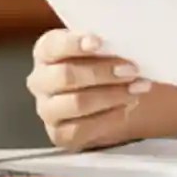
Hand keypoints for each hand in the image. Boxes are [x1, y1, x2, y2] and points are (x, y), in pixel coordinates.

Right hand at [27, 29, 152, 149]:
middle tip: (131, 69)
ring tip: (136, 88)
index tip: (99, 42)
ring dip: (112, 95)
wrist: (110, 94)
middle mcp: (40, 80)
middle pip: (66, 76)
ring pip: (77, 103)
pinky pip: (83, 129)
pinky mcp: (59, 134)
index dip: (75, 44)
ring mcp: (47, 109)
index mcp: (45, 51)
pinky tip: (128, 106)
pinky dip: (110, 117)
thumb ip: (105, 43)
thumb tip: (124, 42)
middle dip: (102, 72)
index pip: (53, 45)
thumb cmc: (102, 63)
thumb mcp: (101, 47)